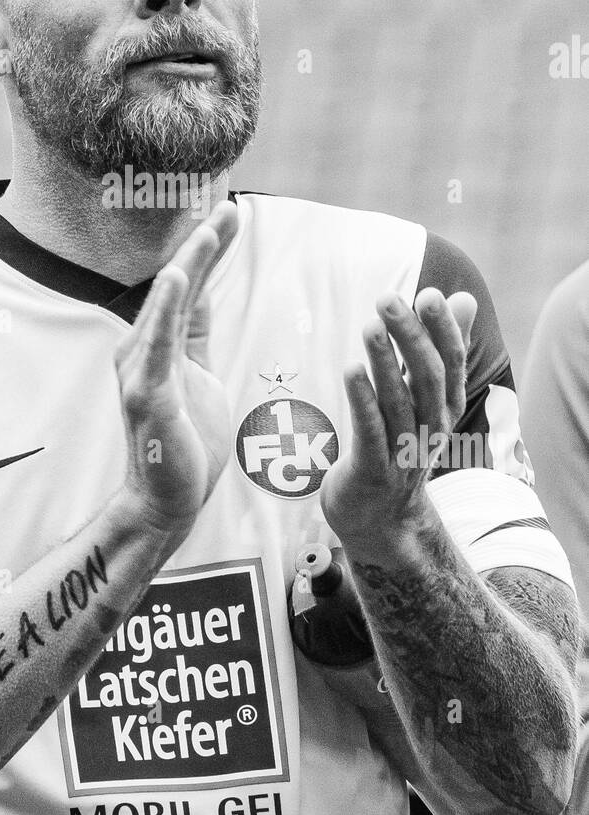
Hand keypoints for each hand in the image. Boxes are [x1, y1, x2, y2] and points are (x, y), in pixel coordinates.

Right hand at [115, 201, 237, 533]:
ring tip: (208, 230)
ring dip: (189, 265)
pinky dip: (167, 309)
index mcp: (156, 344)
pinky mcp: (148, 394)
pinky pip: (159, 345)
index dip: (208, 249)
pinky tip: (178, 277)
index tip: (230, 213)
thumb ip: (193, 333)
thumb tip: (198, 289)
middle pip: (176, 287)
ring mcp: (142, 370)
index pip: (187, 286)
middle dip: (201, 245)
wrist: (168, 501)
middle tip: (227, 206)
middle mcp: (141, 349)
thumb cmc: (183, 441)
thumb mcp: (198, 374)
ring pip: (168, 307)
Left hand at [319, 288, 476, 559]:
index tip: (431, 293)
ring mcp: (403, 452)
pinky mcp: (373, 470)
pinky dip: (363, 400)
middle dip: (410, 337)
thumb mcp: (424, 397)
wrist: (381, 520)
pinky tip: (351, 370)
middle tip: (389, 298)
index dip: (443, 330)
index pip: (451, 364)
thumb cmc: (399, 444)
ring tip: (370, 325)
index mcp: (444, 408)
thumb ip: (441, 347)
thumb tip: (464, 297)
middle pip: (427, 378)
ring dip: (384, 362)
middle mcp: (429, 428)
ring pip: (397, 402)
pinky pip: (370, 432)